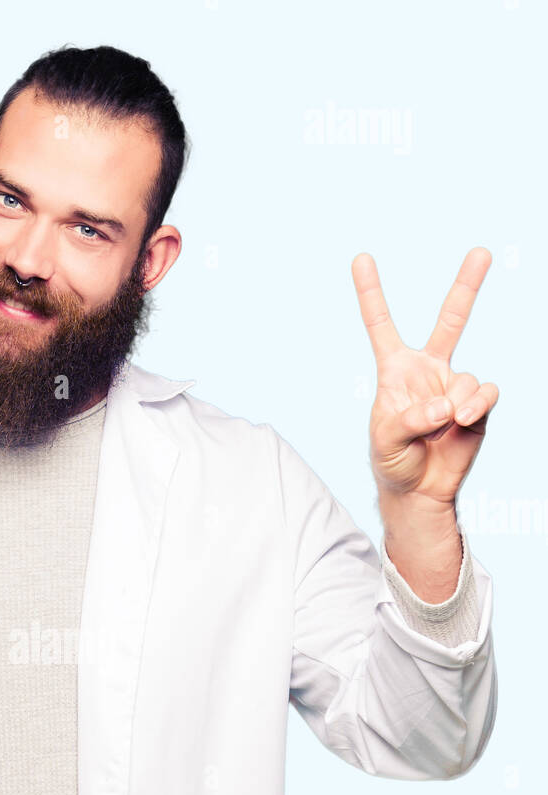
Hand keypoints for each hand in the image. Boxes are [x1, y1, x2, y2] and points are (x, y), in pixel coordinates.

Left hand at [352, 247, 498, 505]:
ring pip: (466, 378)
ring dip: (455, 405)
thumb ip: (409, 420)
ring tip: (443, 426)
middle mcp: (428, 370)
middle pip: (451, 320)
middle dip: (467, 285)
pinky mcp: (478, 404)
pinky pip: (485, 393)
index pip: (381, 325)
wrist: (419, 490)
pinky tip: (463, 421)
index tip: (360, 258)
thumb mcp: (386, 440)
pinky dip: (476, 407)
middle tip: (481, 251)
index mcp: (395, 371)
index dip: (371, 293)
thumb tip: (444, 405)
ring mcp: (455, 385)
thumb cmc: (393, 461)